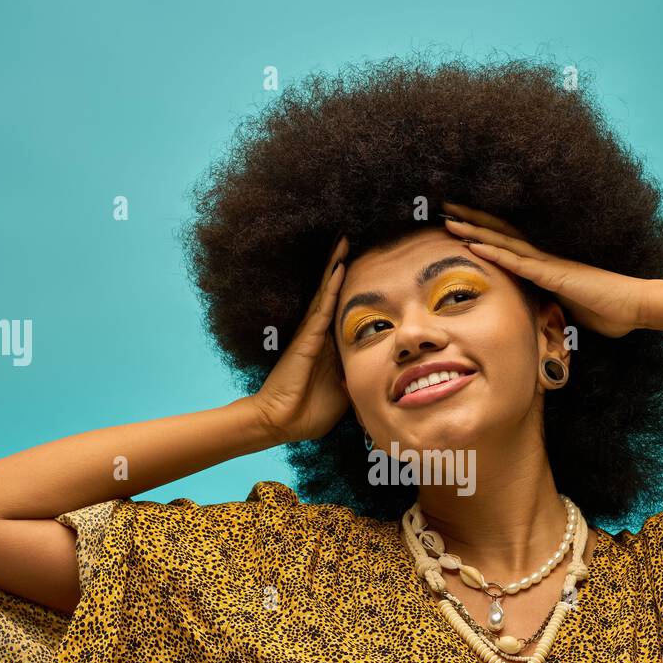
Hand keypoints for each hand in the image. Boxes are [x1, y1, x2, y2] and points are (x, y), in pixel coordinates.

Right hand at [252, 235, 351, 442]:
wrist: (282, 423)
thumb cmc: (309, 412)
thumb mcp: (345, 393)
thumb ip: (358, 378)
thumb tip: (381, 374)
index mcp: (329, 346)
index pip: (344, 311)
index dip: (352, 288)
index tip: (366, 267)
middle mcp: (319, 335)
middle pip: (331, 293)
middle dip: (340, 266)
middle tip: (349, 238)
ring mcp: (312, 335)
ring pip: (326, 293)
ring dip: (334, 267)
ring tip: (343, 241)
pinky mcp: (306, 340)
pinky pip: (322, 309)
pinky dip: (330, 288)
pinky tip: (338, 268)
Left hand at [441, 200, 647, 338]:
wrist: (636, 306)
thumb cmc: (609, 310)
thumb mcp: (570, 309)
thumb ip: (552, 305)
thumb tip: (539, 312)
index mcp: (546, 266)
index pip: (508, 244)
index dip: (483, 232)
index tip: (460, 222)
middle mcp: (544, 258)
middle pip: (501, 234)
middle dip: (472, 220)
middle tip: (445, 207)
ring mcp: (549, 264)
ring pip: (504, 242)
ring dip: (475, 231)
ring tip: (449, 218)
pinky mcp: (554, 276)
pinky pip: (519, 263)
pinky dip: (495, 253)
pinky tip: (474, 245)